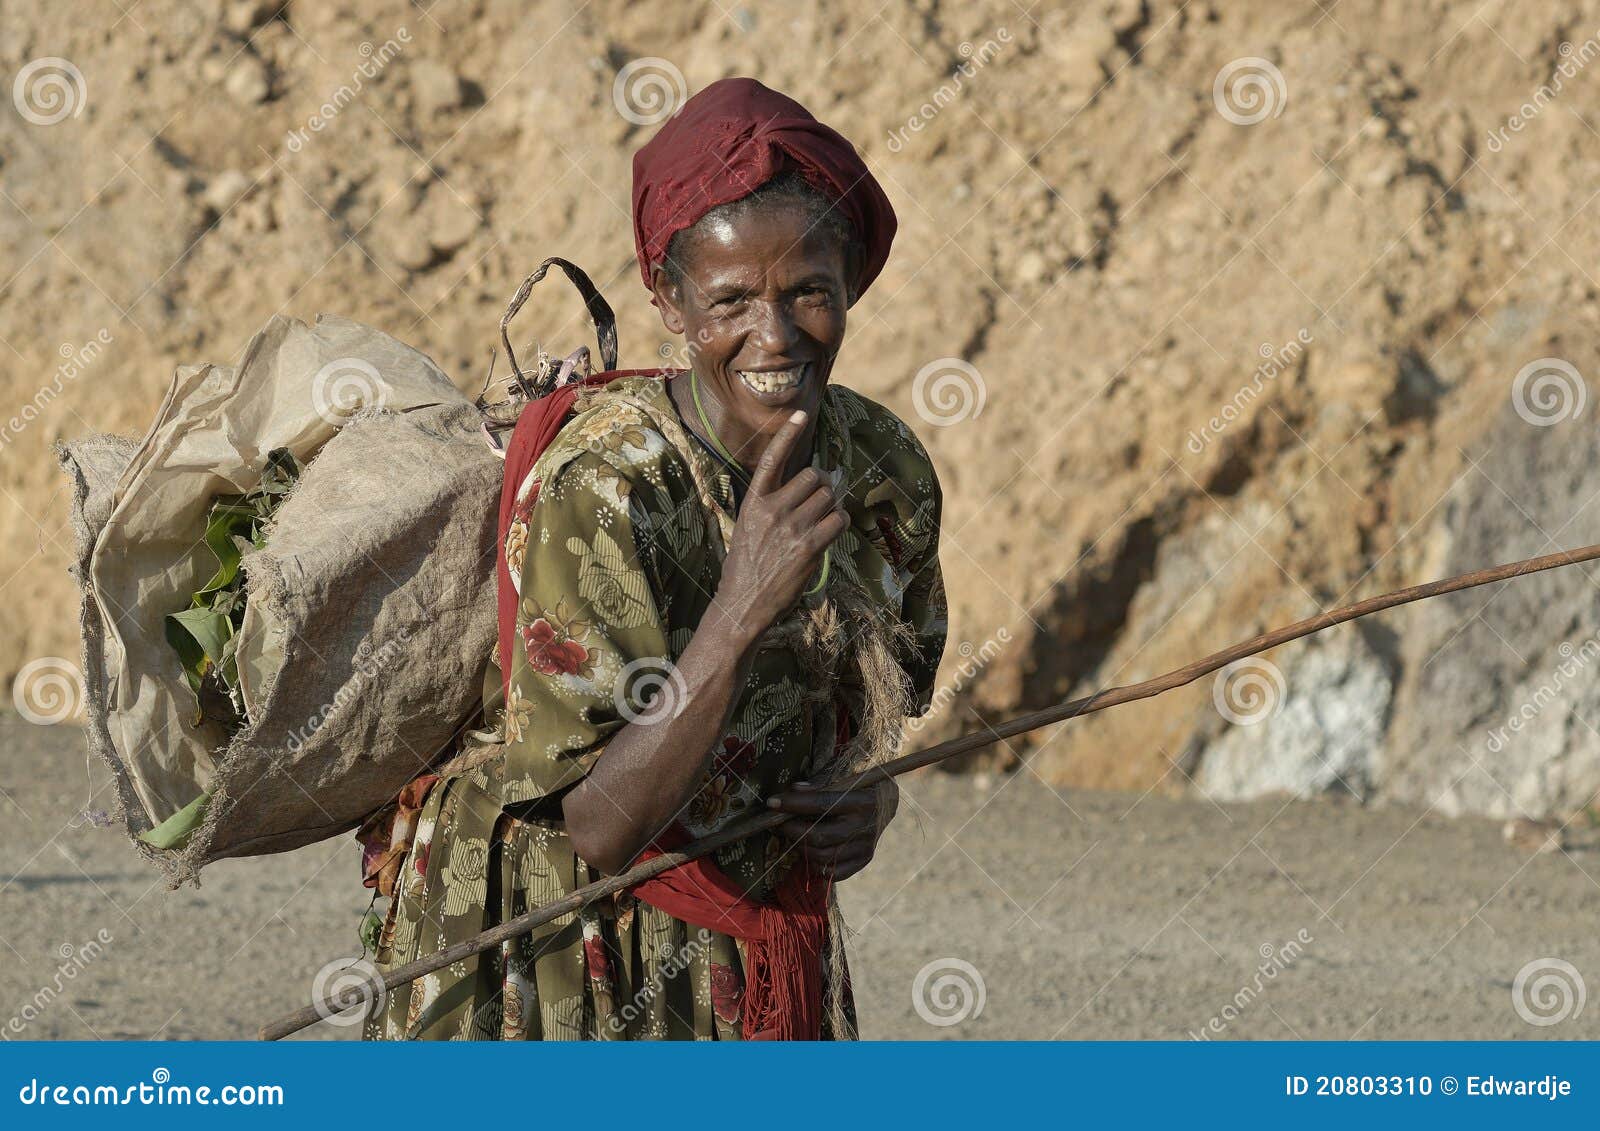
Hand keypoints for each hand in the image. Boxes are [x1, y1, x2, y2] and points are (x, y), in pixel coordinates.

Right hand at [712, 410, 847, 641]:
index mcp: (753, 502)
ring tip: (824, 520)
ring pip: (828, 497)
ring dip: (833, 505)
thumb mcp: (748, 528)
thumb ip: (772, 505)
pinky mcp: (808, 547)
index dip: (786, 435)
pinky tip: (832, 531)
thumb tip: (813, 486)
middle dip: (823, 486)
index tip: (799, 414)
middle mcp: (771, 510)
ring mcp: (790, 528)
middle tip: (822, 500)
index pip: (771, 460)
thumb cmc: (746, 566)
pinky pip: (838, 520)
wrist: (742, 603)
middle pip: (813, 477)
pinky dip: (841, 522)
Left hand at [765, 777, 897, 880]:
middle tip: (778, 822)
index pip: (822, 804)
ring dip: (800, 847)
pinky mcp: (863, 861)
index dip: (794, 804)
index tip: (772, 803)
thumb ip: (820, 783)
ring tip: (793, 834)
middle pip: (819, 837)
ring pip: (821, 857)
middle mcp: (866, 827)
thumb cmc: (858, 784)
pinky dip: (814, 863)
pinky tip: (809, 848)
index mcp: (863, 801)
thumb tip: (794, 790)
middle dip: (791, 830)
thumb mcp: (844, 775)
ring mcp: (865, 848)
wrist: (885, 801)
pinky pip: (831, 872)